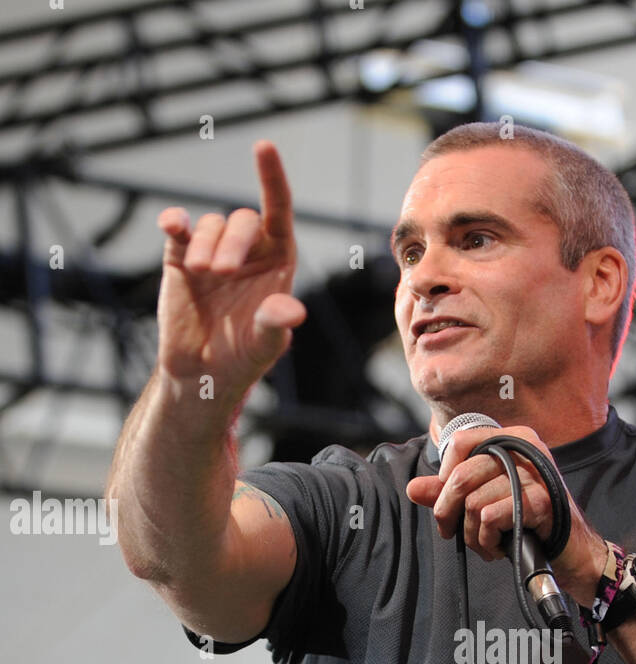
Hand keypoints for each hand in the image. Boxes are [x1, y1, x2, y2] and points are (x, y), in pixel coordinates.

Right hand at [154, 140, 306, 407]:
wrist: (201, 374)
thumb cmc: (242, 359)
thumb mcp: (264, 347)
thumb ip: (276, 325)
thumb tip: (292, 310)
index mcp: (277, 262)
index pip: (279, 211)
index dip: (273, 179)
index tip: (264, 147)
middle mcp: (247, 250)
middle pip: (242, 221)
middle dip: (232, 241)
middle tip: (221, 272)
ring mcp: (212, 252)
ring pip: (210, 225)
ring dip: (206, 245)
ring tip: (203, 274)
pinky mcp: (180, 258)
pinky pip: (179, 229)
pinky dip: (175, 222)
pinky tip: (172, 224)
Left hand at [405, 424, 607, 607]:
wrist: (571, 549)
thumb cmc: (527, 522)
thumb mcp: (484, 503)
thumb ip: (451, 493)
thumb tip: (414, 488)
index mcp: (511, 439)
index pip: (460, 442)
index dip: (443, 475)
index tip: (447, 500)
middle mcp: (525, 448)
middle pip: (461, 476)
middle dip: (447, 513)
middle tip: (451, 532)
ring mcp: (535, 474)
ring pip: (474, 503)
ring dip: (472, 535)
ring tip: (486, 543)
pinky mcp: (541, 501)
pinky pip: (491, 518)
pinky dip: (488, 541)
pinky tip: (499, 548)